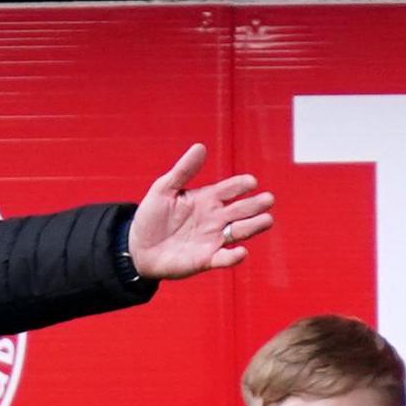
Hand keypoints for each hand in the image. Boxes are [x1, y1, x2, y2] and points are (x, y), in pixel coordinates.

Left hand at [128, 143, 274, 279]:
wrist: (138, 248)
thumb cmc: (151, 217)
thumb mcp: (163, 189)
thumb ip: (183, 170)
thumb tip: (200, 146)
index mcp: (207, 198)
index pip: (230, 189)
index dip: (241, 185)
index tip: (251, 181)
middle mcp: (215, 218)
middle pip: (241, 210)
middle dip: (255, 205)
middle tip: (268, 199)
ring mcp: (213, 239)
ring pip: (240, 232)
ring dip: (254, 226)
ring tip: (267, 220)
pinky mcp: (206, 259)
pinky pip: (224, 258)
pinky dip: (234, 257)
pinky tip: (241, 251)